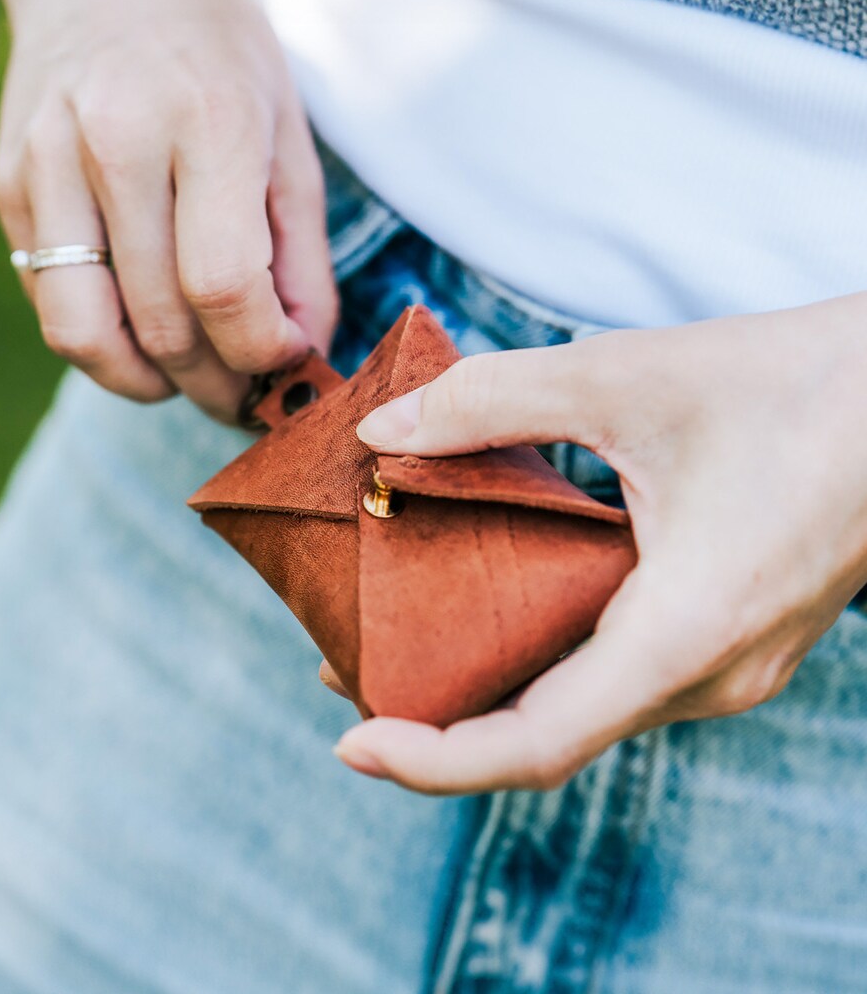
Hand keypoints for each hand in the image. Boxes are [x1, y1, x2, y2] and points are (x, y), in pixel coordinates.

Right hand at [0, 0, 336, 419]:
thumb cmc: (218, 50)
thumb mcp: (288, 138)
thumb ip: (302, 259)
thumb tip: (302, 360)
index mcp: (206, 123)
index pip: (224, 287)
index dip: (262, 354)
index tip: (287, 367)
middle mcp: (115, 144)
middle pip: (162, 326)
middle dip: (215, 389)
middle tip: (247, 400)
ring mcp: (47, 167)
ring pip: (86, 337)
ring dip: (148, 386)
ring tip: (189, 381)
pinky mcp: (9, 188)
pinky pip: (52, 304)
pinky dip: (103, 343)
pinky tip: (142, 329)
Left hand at [330, 293, 866, 793]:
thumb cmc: (790, 382)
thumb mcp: (620, 377)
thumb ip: (489, 401)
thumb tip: (382, 429)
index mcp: (687, 628)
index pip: (537, 741)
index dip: (434, 760)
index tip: (354, 744)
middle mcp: (710, 671)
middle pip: (547, 731)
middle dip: (440, 718)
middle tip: (346, 673)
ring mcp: (726, 661)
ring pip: (582, 706)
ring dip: (488, 686)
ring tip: (398, 640)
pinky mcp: (726, 632)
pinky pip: (615, 672)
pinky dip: (539, 656)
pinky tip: (490, 609)